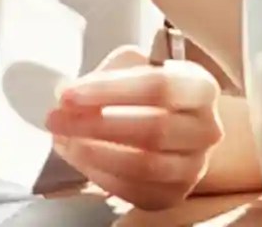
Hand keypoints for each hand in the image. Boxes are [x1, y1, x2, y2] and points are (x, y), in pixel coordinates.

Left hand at [45, 46, 223, 210]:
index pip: (158, 87)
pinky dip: (100, 175)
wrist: (174, 127)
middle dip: (94, 124)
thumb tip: (69, 94)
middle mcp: (205, 129)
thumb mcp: (132, 66)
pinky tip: (78, 158)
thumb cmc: (147, 92)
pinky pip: (135, 190)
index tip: (68, 94)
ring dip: (94, 153)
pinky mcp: (173, 194)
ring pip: (144, 165)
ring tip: (63, 140)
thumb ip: (106, 74)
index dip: (108, 91)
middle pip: (152, 129)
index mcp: (199, 86)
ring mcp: (194, 166)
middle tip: (56, 119)